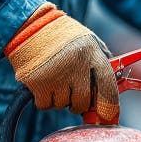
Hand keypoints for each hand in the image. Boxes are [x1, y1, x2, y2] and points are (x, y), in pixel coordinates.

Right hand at [5, 3, 119, 120]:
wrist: (28, 25)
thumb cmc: (61, 35)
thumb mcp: (86, 39)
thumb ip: (100, 59)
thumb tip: (112, 84)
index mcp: (91, 53)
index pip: (107, 85)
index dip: (109, 105)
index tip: (108, 116)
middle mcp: (75, 65)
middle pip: (83, 101)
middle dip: (79, 104)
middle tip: (73, 96)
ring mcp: (56, 75)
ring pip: (63, 105)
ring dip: (60, 100)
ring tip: (55, 81)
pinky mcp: (37, 83)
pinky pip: (45, 105)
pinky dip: (44, 100)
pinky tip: (43, 85)